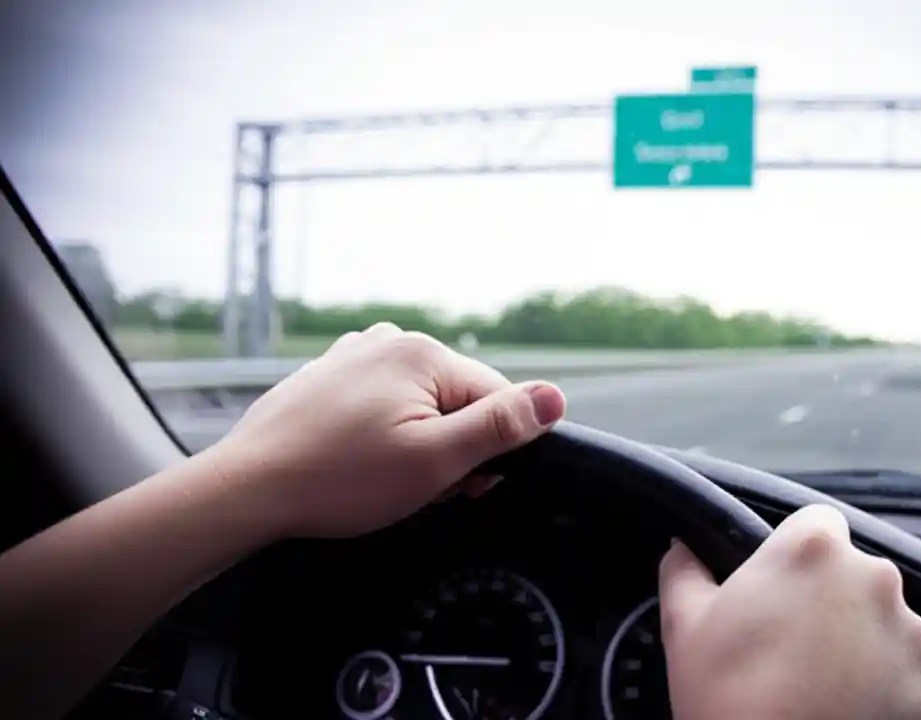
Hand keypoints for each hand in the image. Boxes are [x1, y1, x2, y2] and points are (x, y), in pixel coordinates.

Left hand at [206, 323, 566, 538]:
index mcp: (423, 351)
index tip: (455, 484)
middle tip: (413, 485)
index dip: (486, 451)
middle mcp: (390, 338)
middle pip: (457, 400)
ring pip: (419, 405)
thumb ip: (499, 427)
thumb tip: (555, 397)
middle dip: (447, 447)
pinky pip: (382, 403)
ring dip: (416, 443)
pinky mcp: (328, 376)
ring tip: (379, 477)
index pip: (495, 400)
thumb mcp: (434, 461)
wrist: (248, 489)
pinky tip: (355, 463)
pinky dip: (381, 434)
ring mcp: (354, 353)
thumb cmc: (339, 480)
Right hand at [659, 504, 920, 719]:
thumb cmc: (724, 697)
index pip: (819, 525)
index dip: (798, 558)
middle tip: (797, 650)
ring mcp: (913, 632)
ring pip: (888, 625)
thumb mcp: (684, 626)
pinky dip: (893, 691)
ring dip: (865, 646)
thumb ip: (684, 570)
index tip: (783, 594)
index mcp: (814, 548)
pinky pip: (915, 676)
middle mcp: (875, 577)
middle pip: (857, 575)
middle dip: (833, 603)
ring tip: (826, 689)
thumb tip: (684, 547)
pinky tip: (855, 713)